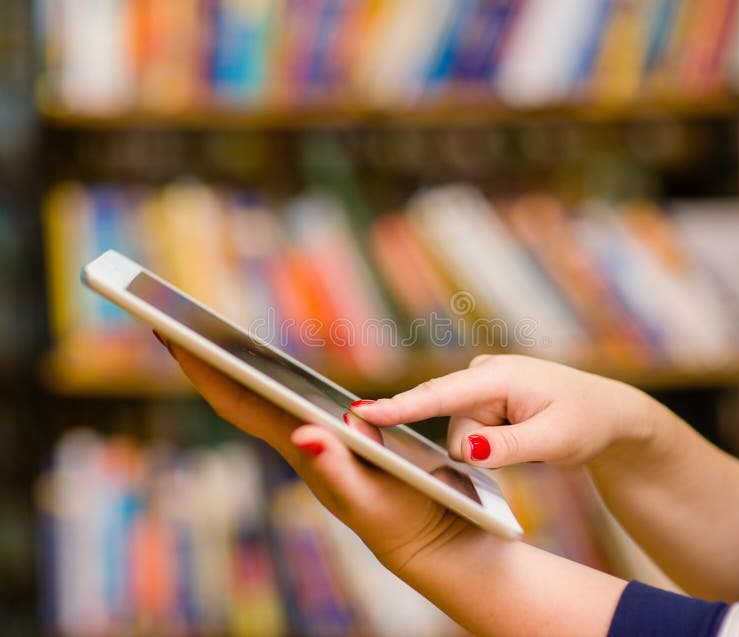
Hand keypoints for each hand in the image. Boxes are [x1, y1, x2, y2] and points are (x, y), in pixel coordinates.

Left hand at [163, 340, 474, 571]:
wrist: (425, 535)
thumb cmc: (399, 516)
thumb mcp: (369, 496)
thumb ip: (337, 470)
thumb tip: (305, 433)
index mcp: (298, 447)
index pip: (238, 403)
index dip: (203, 371)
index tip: (171, 335)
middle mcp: (297, 439)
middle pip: (238, 395)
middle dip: (203, 360)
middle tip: (170, 321)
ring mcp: (313, 438)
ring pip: (258, 396)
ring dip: (229, 366)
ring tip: (205, 334)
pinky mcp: (335, 436)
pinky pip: (286, 398)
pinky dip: (264, 375)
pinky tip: (261, 363)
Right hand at [351, 354, 660, 470]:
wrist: (605, 413)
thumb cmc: (586, 421)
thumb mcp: (557, 440)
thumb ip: (509, 447)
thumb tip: (466, 450)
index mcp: (500, 375)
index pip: (441, 394)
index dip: (400, 407)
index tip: (361, 412)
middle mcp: (484, 374)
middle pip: (452, 423)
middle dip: (479, 445)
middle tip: (525, 444)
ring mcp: (481, 385)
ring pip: (461, 434)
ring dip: (490, 448)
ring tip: (531, 439)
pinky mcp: (482, 400)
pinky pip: (469, 432)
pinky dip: (488, 443)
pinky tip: (518, 437)